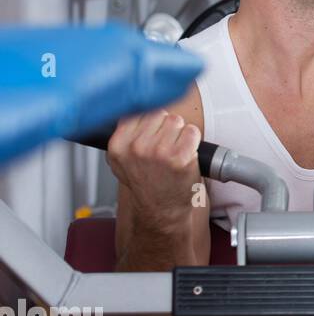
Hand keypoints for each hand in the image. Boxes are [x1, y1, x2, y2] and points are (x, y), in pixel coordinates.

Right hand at [106, 111, 202, 225]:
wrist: (161, 209)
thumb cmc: (146, 184)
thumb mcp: (121, 160)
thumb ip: (123, 134)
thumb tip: (129, 106)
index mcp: (118, 145)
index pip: (138, 111)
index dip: (150, 122)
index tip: (151, 134)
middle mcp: (136, 147)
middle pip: (160, 113)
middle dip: (165, 127)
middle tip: (164, 147)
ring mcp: (159, 152)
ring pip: (176, 121)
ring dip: (180, 134)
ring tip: (174, 151)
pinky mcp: (180, 157)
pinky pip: (192, 131)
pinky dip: (193, 140)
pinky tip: (186, 154)